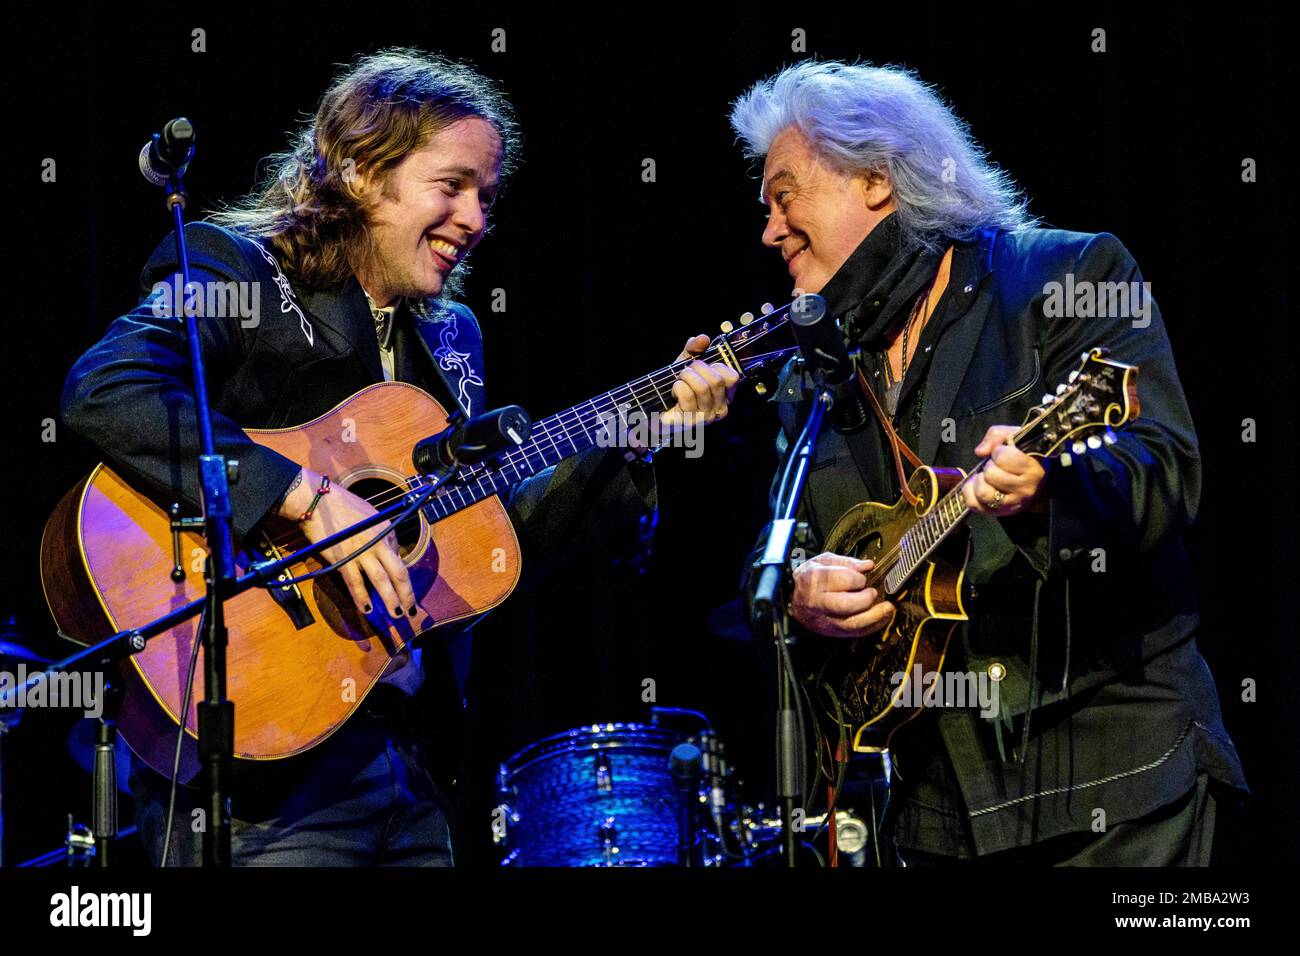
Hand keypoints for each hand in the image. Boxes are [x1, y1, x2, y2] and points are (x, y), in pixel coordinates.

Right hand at [279, 468, 417, 620]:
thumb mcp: (372, 516)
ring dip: (390, 600)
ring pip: (381, 581)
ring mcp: (361, 551)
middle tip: (412, 612)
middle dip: (407, 595)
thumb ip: (382, 535)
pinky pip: (355, 583)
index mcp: (386, 532)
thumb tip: (391, 551)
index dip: (405, 580)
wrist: (319, 501)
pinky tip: (367, 609)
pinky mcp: (343, 558)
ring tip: (396, 615)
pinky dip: (361, 598)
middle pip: (398, 573)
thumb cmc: (344, 506)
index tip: (407, 593)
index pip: (400, 560)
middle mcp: (378, 542)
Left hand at [660, 334, 739, 427]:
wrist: (657, 410)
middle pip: (716, 380)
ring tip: (679, 381)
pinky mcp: (689, 422)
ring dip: (686, 377)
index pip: (732, 377)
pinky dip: (678, 387)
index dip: (715, 366)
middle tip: (685, 372)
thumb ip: (694, 349)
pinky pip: (687, 396)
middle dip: (696, 369)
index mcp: (725, 396)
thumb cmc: (677, 387)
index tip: (701, 366)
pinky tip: (674, 392)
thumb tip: (703, 338)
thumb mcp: (686, 364)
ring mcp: (705, 418)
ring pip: (702, 387)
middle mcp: (719, 410)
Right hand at [788, 552, 894, 639]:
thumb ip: (846, 562)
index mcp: (814, 580)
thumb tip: (868, 565)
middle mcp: (817, 602)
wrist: (793, 598)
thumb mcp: (823, 562)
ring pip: (852, 623)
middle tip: (873, 592)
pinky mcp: (830, 631)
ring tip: (887, 608)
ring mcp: (823, 619)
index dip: (858, 578)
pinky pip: (854, 633)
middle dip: (866, 598)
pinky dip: (872, 627)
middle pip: (846, 605)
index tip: (861, 577)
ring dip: (874, 616)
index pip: (843, 580)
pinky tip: (881, 619)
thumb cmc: (809, 578)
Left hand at [962, 425, 1047, 515]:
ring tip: (987, 476)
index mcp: (1033, 469)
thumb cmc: (1023, 455)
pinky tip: (978, 484)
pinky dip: (969, 492)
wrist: (1034, 477)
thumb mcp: (1014, 436)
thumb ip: (996, 435)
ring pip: (983, 493)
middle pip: (991, 474)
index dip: (998, 451)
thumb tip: (980, 452)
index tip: (1003, 452)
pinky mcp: (999, 513)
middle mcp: (1026, 490)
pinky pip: (974, 504)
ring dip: (980, 480)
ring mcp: (1013, 504)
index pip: (1003, 458)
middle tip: (996, 465)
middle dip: (989, 466)